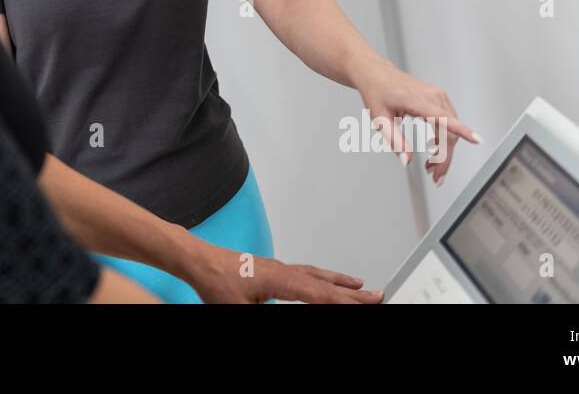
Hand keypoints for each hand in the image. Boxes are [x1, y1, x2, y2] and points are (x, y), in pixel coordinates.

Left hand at [189, 243, 382, 303]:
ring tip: (361, 287)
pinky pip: (306, 272)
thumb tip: (282, 313)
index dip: (345, 301)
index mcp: (280, 280)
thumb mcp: (241, 310)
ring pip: (317, 275)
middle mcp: (284, 270)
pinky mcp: (273, 270)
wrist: (200, 261)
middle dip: (352, 293)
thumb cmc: (216, 282)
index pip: (319, 294)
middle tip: (378, 297)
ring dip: (340, 283)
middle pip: (325, 283)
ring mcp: (280, 268)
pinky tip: (325, 281)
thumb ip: (264, 317)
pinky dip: (322, 277)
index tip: (368, 304)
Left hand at [350, 54, 481, 183]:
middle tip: (436, 176)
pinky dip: (443, 138)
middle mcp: (432, 96)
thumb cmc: (377, 92)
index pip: (442, 118)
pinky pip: (448, 122)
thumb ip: (395, 141)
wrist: (377, 74)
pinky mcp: (439, 98)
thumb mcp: (380, 119)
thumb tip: (406, 160)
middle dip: (445, 158)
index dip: (461, 131)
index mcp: (416, 100)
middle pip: (448, 131)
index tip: (476, 140)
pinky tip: (433, 147)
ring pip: (450, 129)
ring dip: (444, 150)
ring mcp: (438, 95)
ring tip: (430, 165)